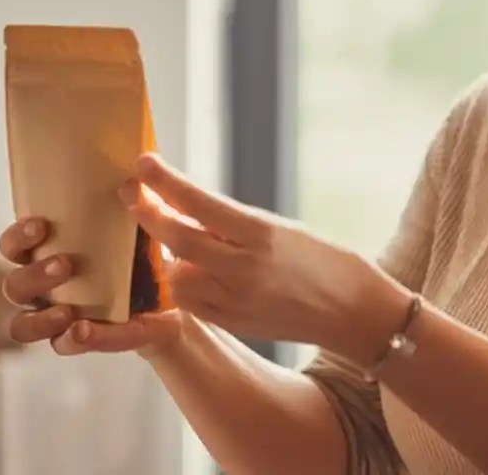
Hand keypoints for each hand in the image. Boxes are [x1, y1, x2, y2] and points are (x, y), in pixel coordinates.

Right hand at [0, 217, 182, 357]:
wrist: (173, 294)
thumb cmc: (142, 252)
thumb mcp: (137, 226)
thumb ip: (131, 205)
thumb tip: (137, 177)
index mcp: (46, 253)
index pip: (13, 246)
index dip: (18, 238)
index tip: (42, 225)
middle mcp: (42, 288)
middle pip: (14, 286)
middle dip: (33, 276)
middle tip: (66, 264)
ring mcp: (56, 316)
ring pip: (21, 325)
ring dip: (40, 317)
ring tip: (67, 309)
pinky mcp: (80, 339)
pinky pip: (62, 345)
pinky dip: (70, 340)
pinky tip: (83, 329)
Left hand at [121, 153, 410, 364]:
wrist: (356, 312)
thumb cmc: (328, 262)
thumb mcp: (284, 230)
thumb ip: (236, 224)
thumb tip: (189, 209)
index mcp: (262, 234)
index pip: (198, 203)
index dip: (165, 181)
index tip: (143, 163)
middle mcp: (245, 267)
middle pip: (176, 238)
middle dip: (148, 213)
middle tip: (131, 193)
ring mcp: (236, 300)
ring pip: (175, 274)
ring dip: (165, 252)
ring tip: (167, 235)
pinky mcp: (233, 323)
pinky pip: (189, 302)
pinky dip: (180, 282)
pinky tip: (185, 268)